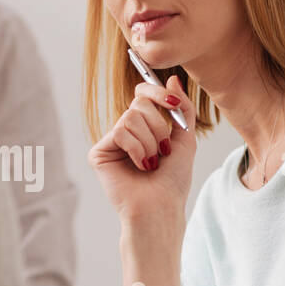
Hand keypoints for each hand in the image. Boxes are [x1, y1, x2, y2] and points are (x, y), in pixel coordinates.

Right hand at [88, 74, 196, 223]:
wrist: (161, 207)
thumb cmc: (173, 180)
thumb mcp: (185, 138)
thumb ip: (181, 108)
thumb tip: (172, 78)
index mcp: (143, 128)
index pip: (144, 95)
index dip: (156, 92)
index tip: (172, 103)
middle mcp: (125, 132)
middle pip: (140, 103)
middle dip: (159, 126)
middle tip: (163, 150)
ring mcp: (111, 142)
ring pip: (131, 117)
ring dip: (150, 142)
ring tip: (151, 163)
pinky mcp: (99, 153)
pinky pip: (120, 131)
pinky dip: (137, 149)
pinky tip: (140, 166)